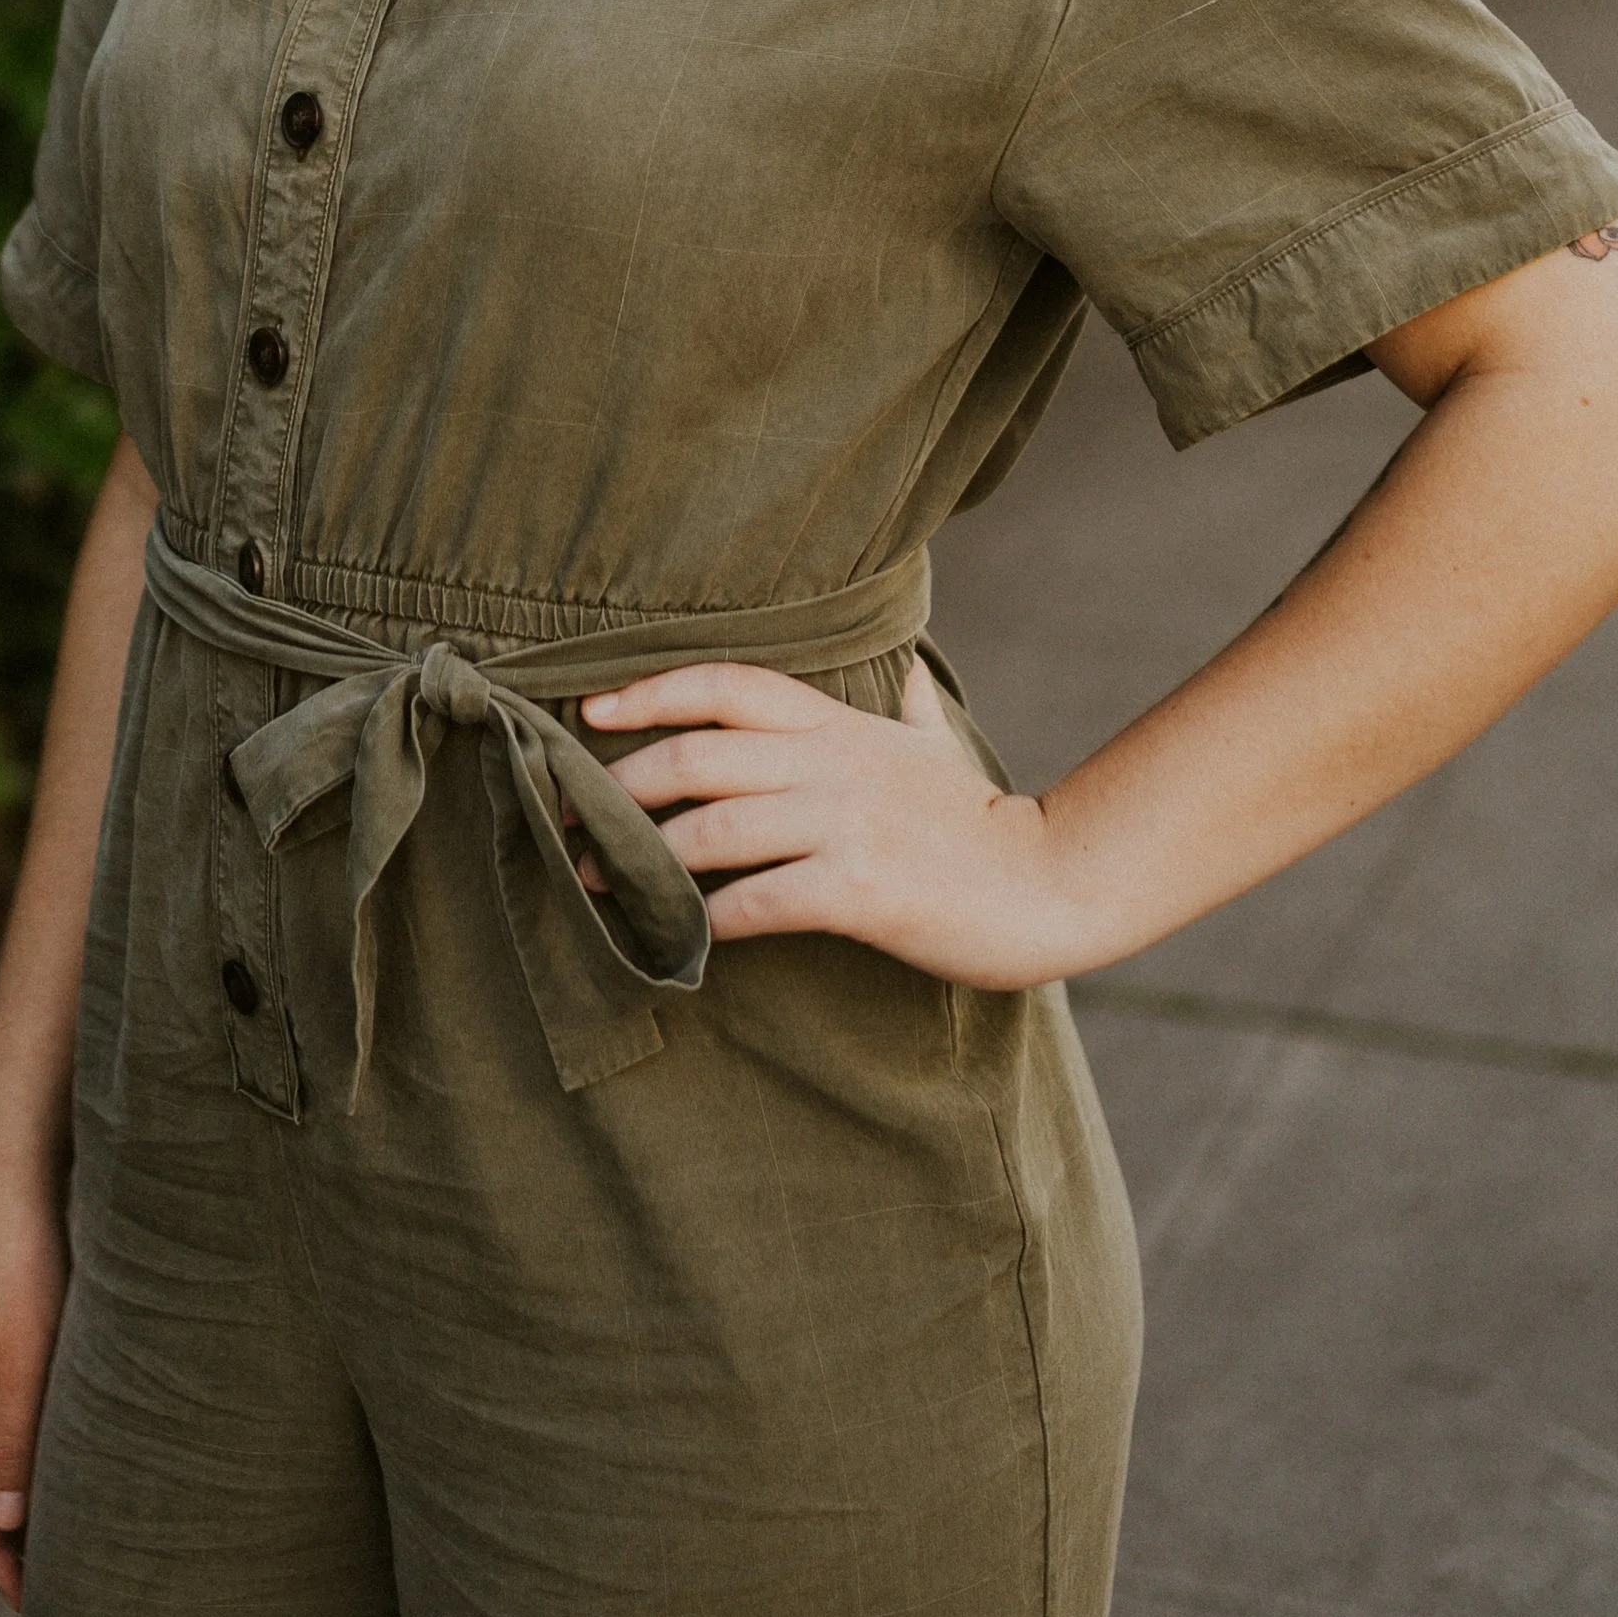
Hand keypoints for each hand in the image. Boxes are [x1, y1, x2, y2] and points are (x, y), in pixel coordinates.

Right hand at [0, 1155, 69, 1606]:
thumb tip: (8, 1523)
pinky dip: (23, 1437)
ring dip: (16, 1483)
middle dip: (3, 1532)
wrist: (17, 1162)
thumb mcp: (24, 1361)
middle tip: (52, 1583)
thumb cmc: (20, 1260)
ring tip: (65, 1530)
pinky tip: (62, 1451)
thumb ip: (17, 1444)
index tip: (35, 1603)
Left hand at [579, 654, 1071, 988]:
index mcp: (839, 726)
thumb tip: (910, 676)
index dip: (652, 690)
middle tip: (565, 816)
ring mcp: (845, 824)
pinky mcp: (859, 890)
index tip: (592, 711)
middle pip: (698, 757)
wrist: (1052, 882)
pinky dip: (706, 921)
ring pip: (713, 830)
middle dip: (619, 787)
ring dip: (642, 860)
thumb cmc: (983, 823)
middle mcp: (832, 763)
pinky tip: (676, 939)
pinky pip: (757, 901)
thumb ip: (911, 711)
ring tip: (595, 880)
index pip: (728, 685)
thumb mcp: (940, 748)